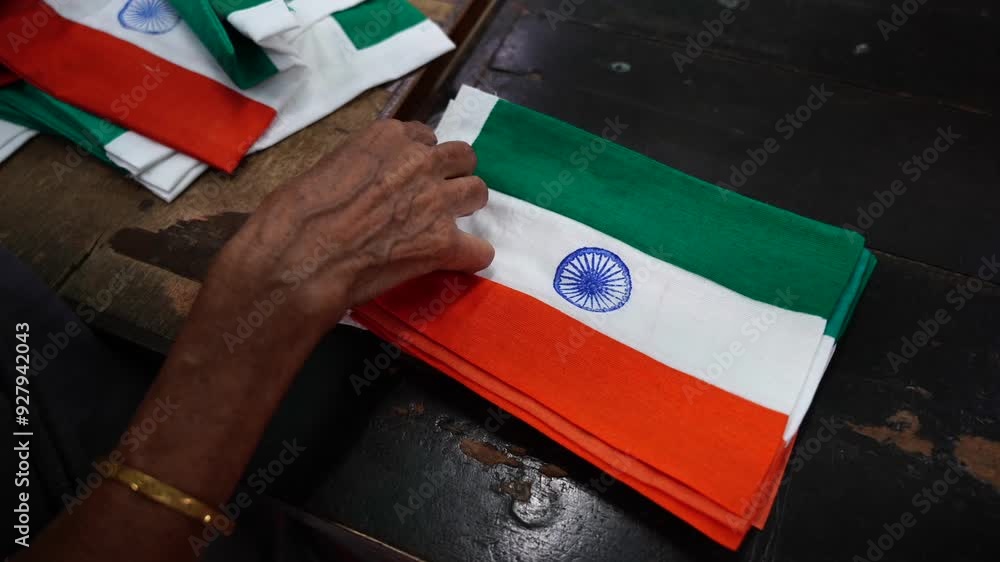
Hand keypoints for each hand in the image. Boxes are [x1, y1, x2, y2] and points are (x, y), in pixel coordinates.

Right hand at [194, 119, 492, 355]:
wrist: (301, 256)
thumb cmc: (295, 213)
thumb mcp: (327, 167)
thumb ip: (359, 167)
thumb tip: (362, 185)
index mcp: (388, 137)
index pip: (424, 137)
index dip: (419, 160)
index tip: (408, 178)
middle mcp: (420, 160)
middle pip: (461, 157)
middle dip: (452, 175)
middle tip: (436, 198)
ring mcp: (436, 200)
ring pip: (477, 192)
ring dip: (464, 210)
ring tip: (447, 227)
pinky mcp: (443, 242)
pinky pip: (479, 249)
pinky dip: (469, 257)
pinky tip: (455, 264)